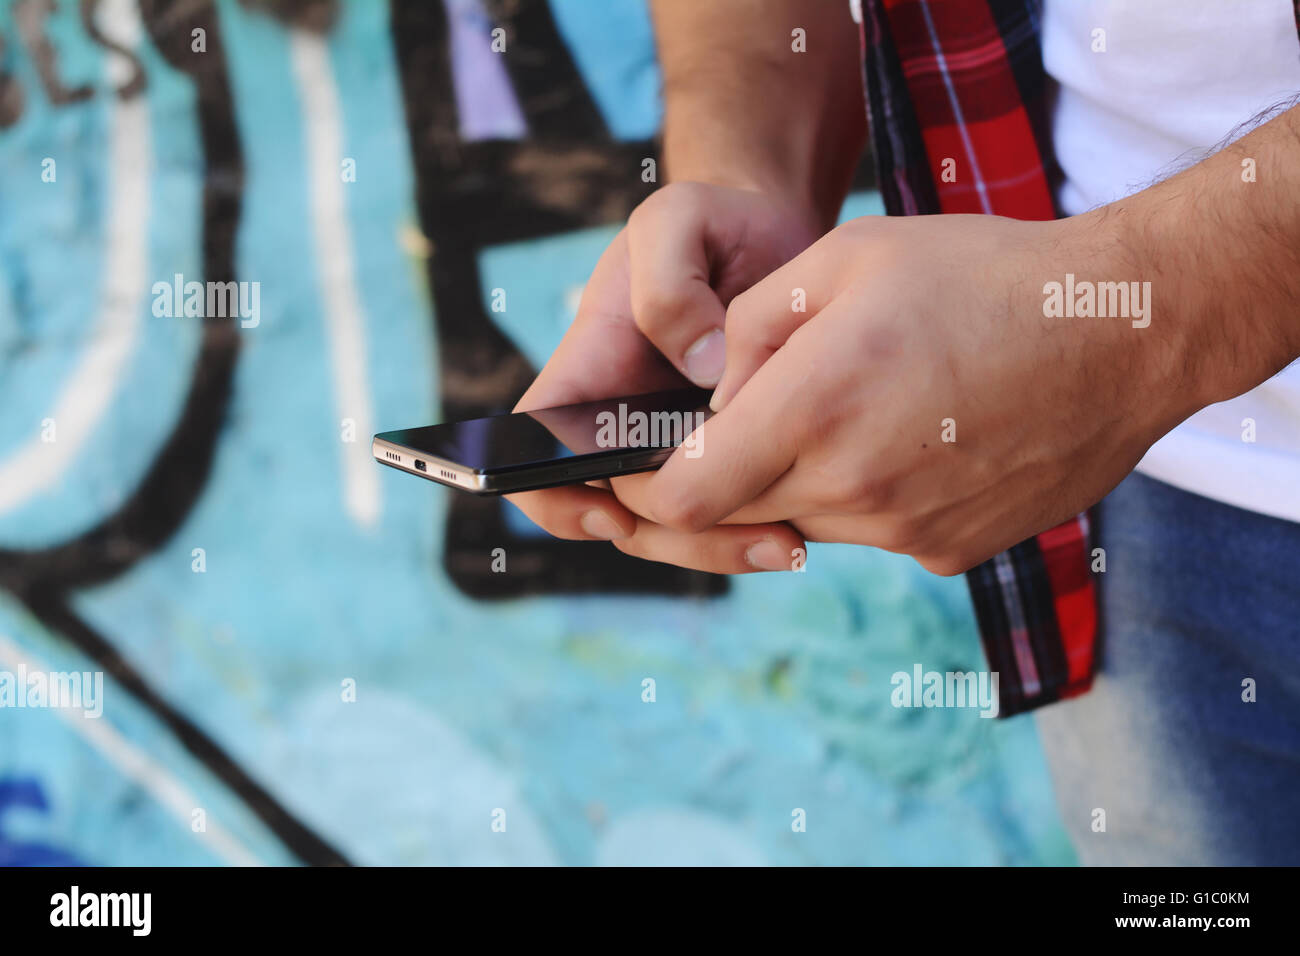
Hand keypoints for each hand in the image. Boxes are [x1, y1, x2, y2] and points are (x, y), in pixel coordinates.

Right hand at [506, 183, 822, 571]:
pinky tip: (805, 528)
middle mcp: (624, 418)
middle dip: (676, 537)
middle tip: (754, 538)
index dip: (553, 495)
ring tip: (790, 545)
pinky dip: (759, 525)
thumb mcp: (677, 219)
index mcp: (589, 369)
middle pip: (619, 511)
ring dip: (723, 545)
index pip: (535, 446)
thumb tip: (701, 371)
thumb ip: (668, 284)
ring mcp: (676, 442)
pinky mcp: (732, 450)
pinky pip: (731, 508)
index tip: (614, 510)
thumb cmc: (710, 221)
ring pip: (677, 524)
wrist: (772, 229)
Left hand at [608, 211, 1205, 574]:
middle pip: (737, 511)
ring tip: (849, 406)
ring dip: (797, 478)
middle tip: (741, 419)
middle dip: (720, 473)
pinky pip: (869, 532)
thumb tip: (704, 393)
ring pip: (804, 521)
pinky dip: (862, 493)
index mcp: (815, 406)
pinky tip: (908, 434)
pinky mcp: (947, 551)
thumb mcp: (840, 259)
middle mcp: (854, 486)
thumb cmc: (980, 274)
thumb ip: (746, 330)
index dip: (639, 486)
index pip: (682, 493)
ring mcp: (905, 531)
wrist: (1122, 330)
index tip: (627, 463)